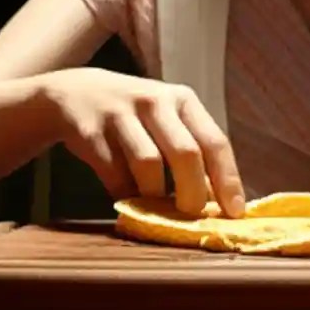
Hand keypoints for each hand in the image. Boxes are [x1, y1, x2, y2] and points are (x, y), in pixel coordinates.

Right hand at [38, 68, 245, 216]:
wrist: (75, 93)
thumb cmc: (136, 115)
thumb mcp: (168, 120)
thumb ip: (193, 150)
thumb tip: (218, 200)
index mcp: (183, 99)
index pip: (215, 141)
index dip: (227, 179)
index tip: (234, 212)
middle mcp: (155, 101)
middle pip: (185, 153)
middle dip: (193, 192)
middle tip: (192, 216)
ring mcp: (121, 113)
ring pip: (149, 164)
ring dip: (156, 195)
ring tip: (157, 208)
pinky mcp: (90, 130)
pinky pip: (114, 172)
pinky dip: (125, 193)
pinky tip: (128, 199)